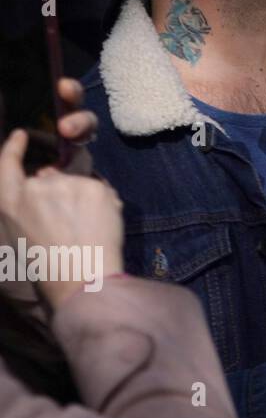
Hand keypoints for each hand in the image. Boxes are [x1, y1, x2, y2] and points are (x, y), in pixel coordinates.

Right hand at [0, 129, 124, 307]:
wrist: (81, 281)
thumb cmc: (48, 269)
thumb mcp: (20, 236)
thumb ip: (27, 205)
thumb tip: (45, 180)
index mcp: (10, 203)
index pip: (6, 165)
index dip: (13, 148)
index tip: (21, 135)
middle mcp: (35, 187)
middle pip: (51, 177)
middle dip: (61, 192)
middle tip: (70, 224)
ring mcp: (66, 185)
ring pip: (78, 184)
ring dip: (83, 200)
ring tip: (84, 231)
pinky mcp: (94, 187)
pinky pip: (101, 190)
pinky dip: (103, 204)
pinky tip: (100, 227)